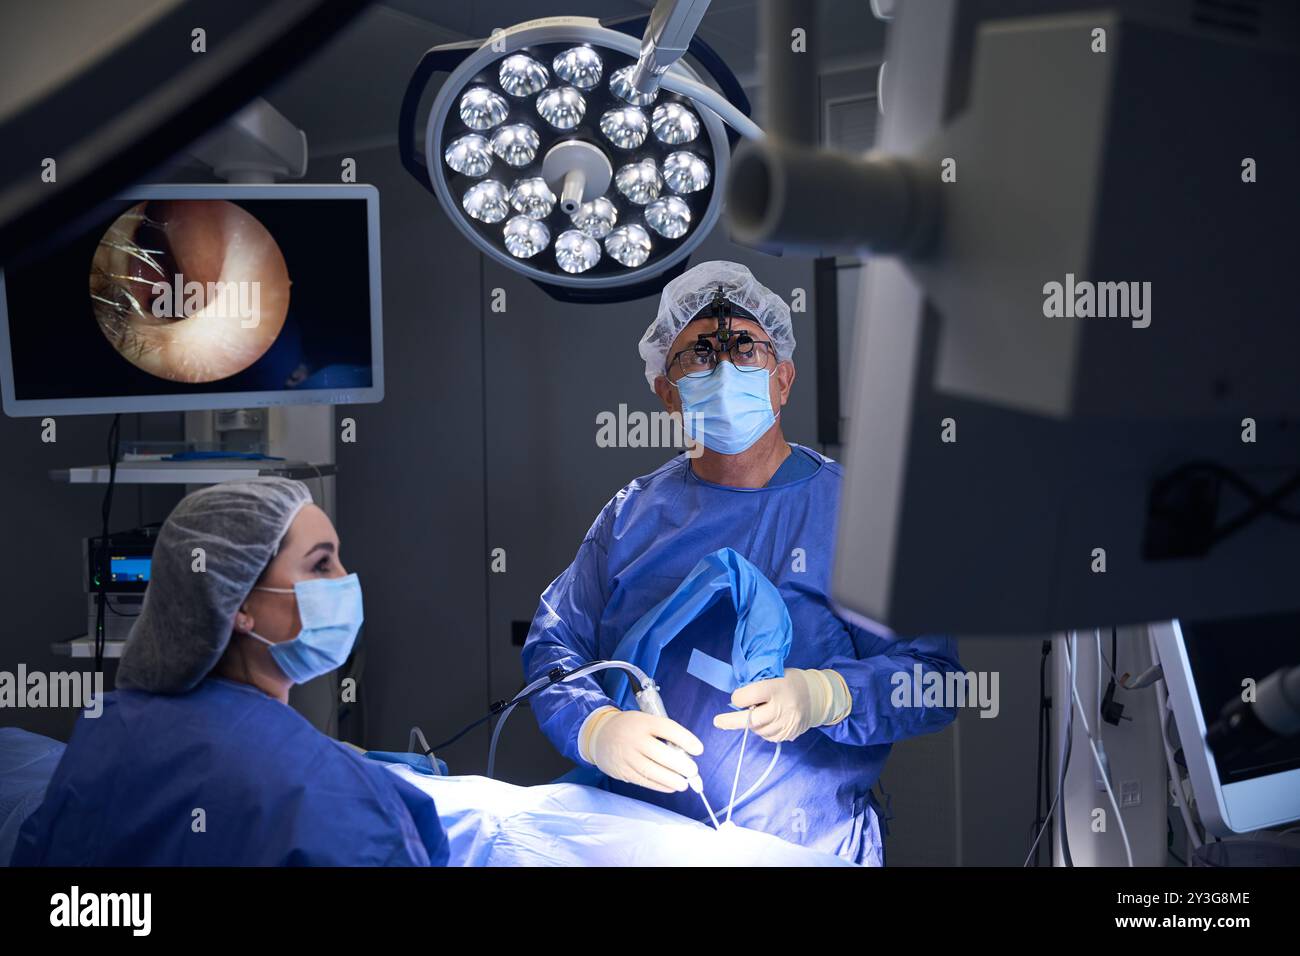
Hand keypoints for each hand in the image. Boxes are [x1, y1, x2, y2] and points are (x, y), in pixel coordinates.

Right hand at [583, 708, 703, 793]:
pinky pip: (644, 781)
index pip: (668, 729)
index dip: (686, 739)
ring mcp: (627, 756)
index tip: (698, 749)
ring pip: (653, 771)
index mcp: (643, 722)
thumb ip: (663, 733)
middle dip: (681, 765)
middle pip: (662, 754)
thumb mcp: (645, 721)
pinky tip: (670, 787)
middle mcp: (634, 739)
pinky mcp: (623, 771)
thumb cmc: (629, 728)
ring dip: (672, 780)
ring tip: (684, 783)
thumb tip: (686, 752)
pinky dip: (660, 786)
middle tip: (693, 771)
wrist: (599, 735)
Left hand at [713, 669, 848, 741]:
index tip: (738, 696)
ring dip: (751, 723)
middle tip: (717, 722)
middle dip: (731, 721)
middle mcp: (782, 707)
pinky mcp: (789, 734)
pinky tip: (768, 720)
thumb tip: (735, 701)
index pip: (747, 696)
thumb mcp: (774, 675)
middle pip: (750, 719)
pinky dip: (762, 730)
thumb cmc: (790, 682)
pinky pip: (767, 736)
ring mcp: (786, 723)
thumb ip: (756, 685)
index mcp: (776, 688)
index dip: (738, 697)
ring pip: (758, 730)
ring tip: (758, 713)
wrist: (817, 697)